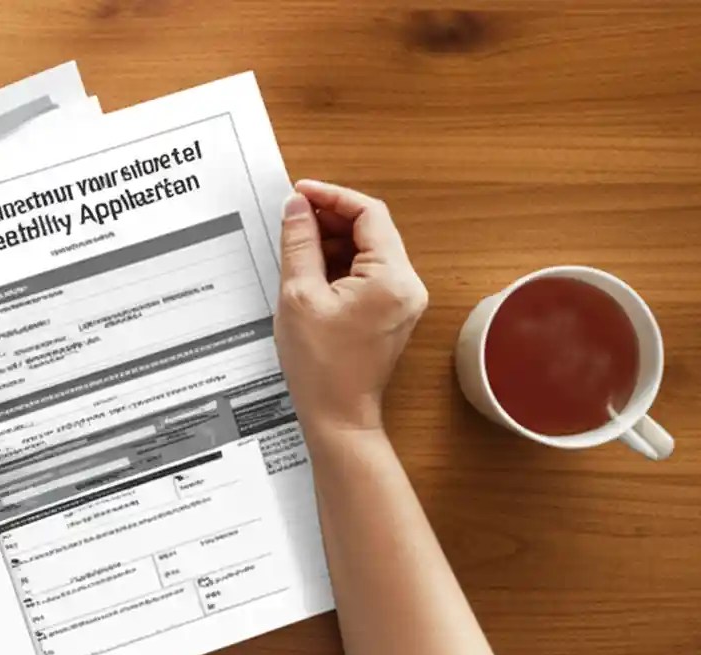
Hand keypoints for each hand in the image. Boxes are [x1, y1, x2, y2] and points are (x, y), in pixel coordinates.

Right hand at [274, 179, 427, 431]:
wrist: (338, 416)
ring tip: (296, 245)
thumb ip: (299, 244)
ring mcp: (402, 299)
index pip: (368, 213)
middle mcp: (407, 285)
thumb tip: (296, 207)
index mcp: (392, 278)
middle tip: (293, 217)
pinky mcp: (391, 310)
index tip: (300, 193)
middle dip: (331, 218)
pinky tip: (310, 268)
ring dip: (333, 241)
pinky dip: (340, 263)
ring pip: (368, 250)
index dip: (332, 197)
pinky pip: (368, 272)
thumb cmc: (320, 367)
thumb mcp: (299, 296)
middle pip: (372, 229)